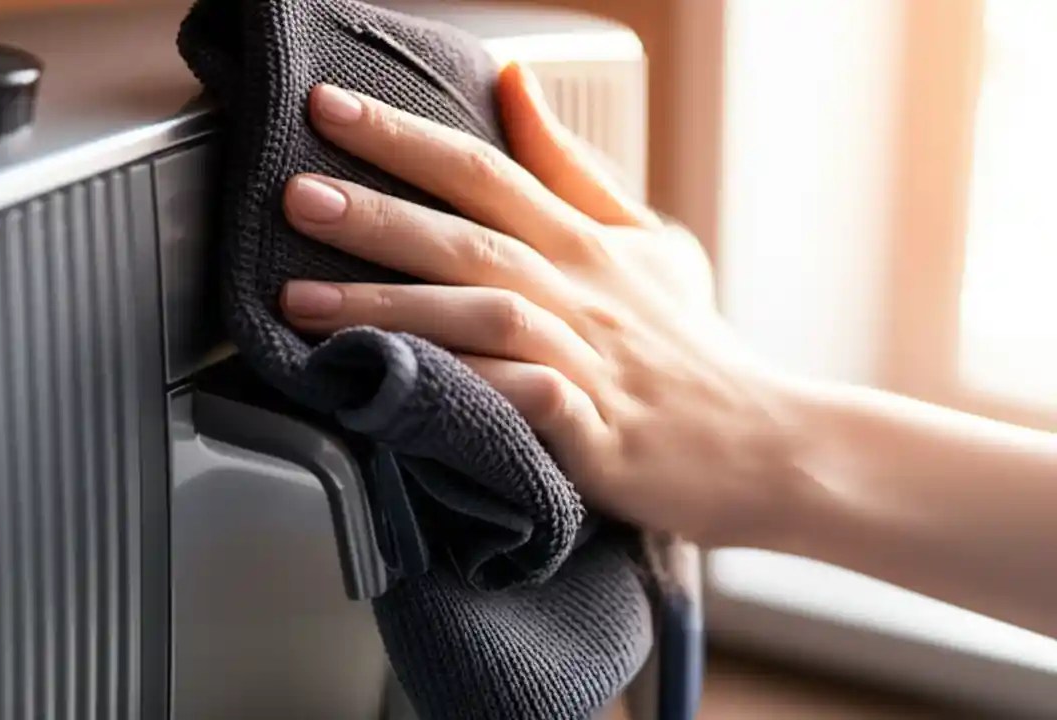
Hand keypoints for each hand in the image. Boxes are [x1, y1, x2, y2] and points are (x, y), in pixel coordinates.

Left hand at [279, 63, 806, 546]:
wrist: (763, 445)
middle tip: (294, 195)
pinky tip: (397, 383)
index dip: (403, 136)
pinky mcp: (591, 431)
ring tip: (302, 300)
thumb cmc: (690, 347)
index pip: (484, 169)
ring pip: (482, 316)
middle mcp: (580, 290)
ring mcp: (587, 360)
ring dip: (391, 305)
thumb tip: (514, 80)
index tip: (327, 106)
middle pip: (469, 238)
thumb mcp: (646, 240)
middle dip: (376, 214)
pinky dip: (462, 386)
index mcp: (584, 240)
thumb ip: (570, 166)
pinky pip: (519, 399)